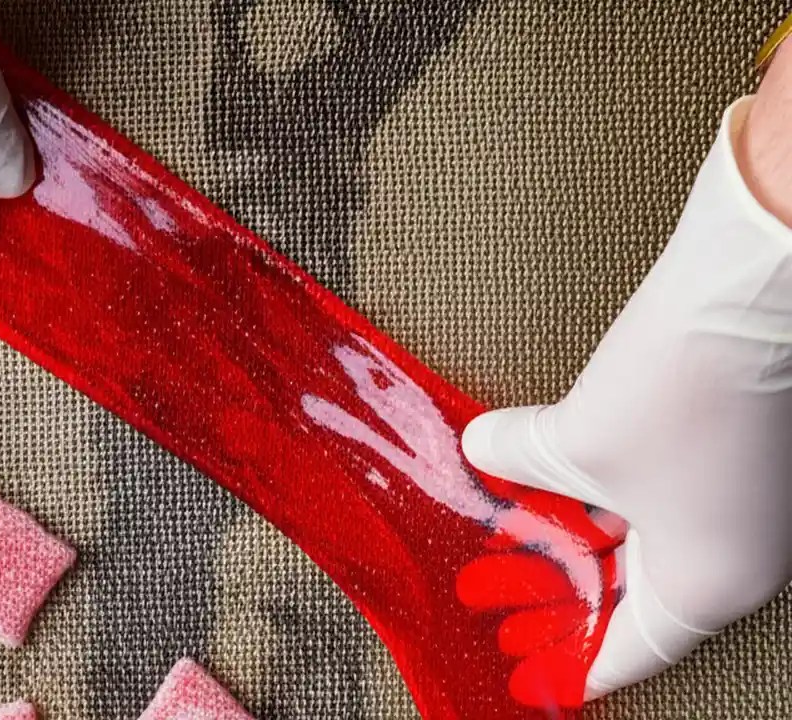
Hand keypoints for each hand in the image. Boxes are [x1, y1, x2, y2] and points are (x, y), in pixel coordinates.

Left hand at [461, 65, 791, 697]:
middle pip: (636, 594)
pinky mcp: (731, 447)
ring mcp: (738, 498)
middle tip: (503, 604)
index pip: (635, 646)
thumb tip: (480, 452)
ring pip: (643, 538)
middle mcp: (735, 550)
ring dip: (575, 538)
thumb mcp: (575, 443)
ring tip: (511, 538)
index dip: (581, 663)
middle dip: (565, 597)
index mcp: (707, 581)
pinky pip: (656, 492)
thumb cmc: (679, 390)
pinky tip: (549, 474)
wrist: (755, 288)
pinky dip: (600, 494)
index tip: (545, 679)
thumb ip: (517, 461)